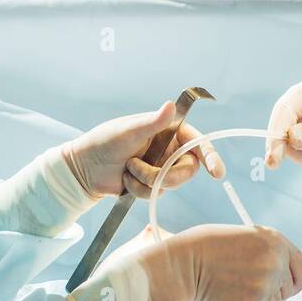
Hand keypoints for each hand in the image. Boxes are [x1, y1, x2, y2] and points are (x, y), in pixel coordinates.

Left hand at [64, 101, 223, 198]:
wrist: (85, 168)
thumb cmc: (105, 141)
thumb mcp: (129, 131)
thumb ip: (152, 123)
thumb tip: (170, 105)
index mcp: (168, 131)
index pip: (197, 143)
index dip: (210, 156)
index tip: (216, 172)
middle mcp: (168, 149)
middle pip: (188, 169)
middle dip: (167, 175)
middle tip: (145, 172)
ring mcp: (160, 168)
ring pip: (171, 184)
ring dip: (147, 181)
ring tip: (128, 170)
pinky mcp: (151, 184)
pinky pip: (155, 194)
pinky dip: (139, 190)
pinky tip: (125, 180)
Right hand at [139, 224, 301, 300]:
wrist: (183, 265)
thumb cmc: (205, 248)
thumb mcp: (244, 237)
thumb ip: (266, 251)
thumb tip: (280, 272)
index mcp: (275, 241)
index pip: (301, 267)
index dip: (295, 279)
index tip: (288, 286)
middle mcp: (275, 262)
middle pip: (288, 290)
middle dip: (271, 292)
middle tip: (248, 287)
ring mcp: (266, 286)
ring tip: (233, 289)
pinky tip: (228, 299)